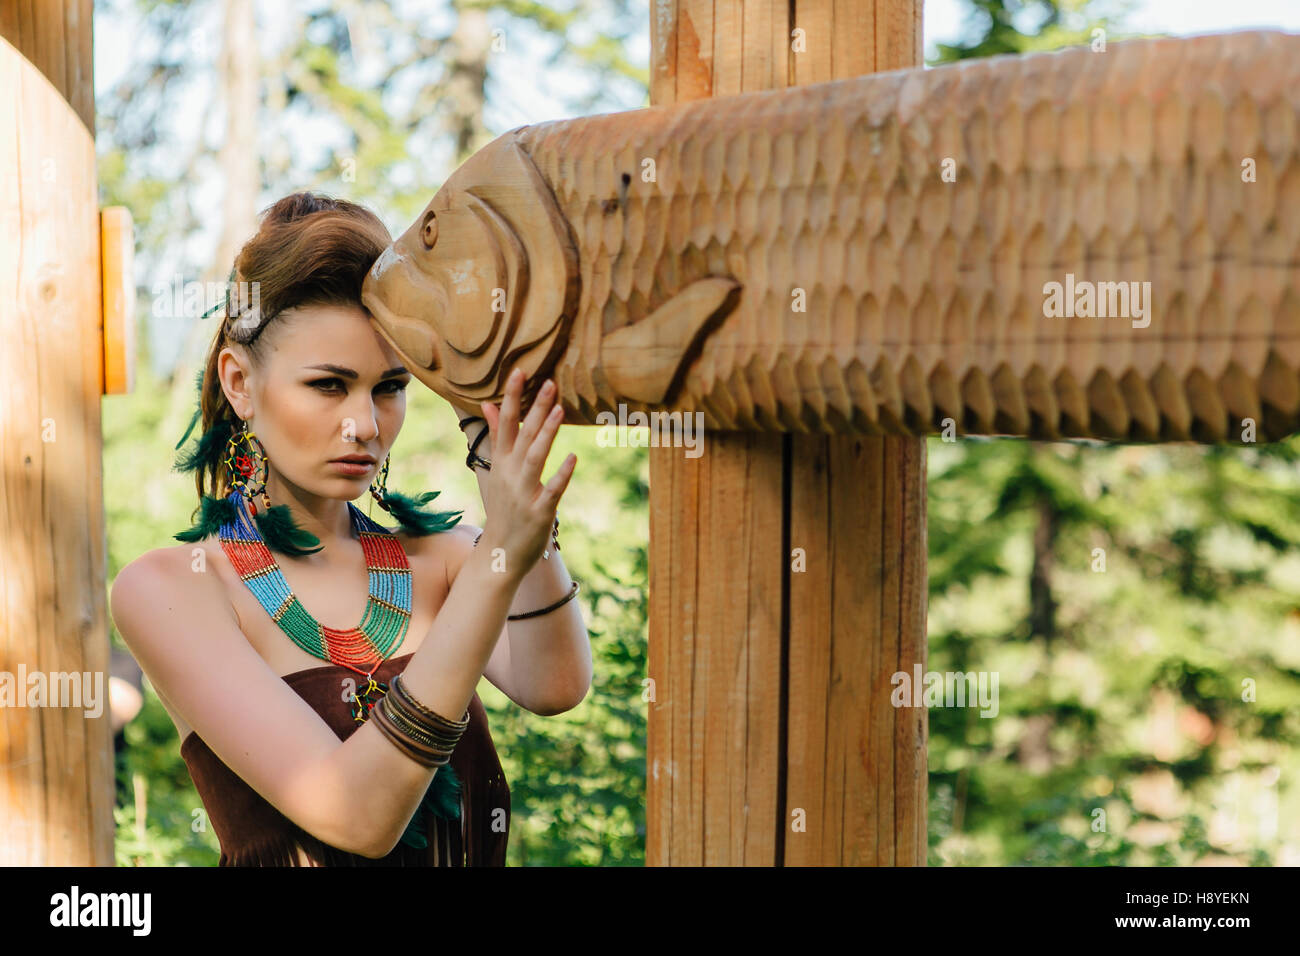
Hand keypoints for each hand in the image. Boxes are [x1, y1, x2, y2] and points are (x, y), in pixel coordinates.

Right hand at [477, 368, 575, 578]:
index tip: (520, 371)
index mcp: (502, 462)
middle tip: (549, 381)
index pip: (505, 423)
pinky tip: (574, 457)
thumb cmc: (504, 508)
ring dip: (547, 433)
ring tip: (560, 409)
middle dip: (535, 408)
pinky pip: (551, 490)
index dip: (511, 397)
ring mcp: (524, 493)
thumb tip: (488, 405)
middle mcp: (510, 473)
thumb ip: (496, 437)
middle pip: (522, 435)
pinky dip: (562, 474)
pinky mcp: (539, 512)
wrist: (499, 553)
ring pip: (535, 457)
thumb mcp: (497, 470)